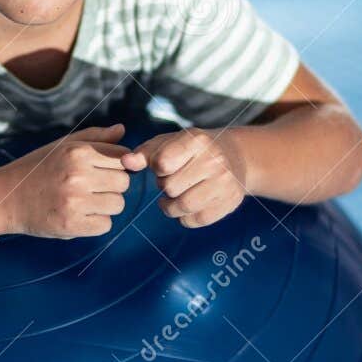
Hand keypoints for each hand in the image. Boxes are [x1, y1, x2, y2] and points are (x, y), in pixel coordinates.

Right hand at [0, 124, 132, 238]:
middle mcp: (77, 175)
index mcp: (78, 152)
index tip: (98, 171)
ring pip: (118, 204)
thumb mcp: (62, 146)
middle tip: (90, 188)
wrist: (6, 198)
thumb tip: (122, 130)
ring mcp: (74, 201)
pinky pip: (105, 225)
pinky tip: (78, 216)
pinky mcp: (71, 224)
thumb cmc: (37, 169)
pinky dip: (95, 223)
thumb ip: (95, 137)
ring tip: (82, 202)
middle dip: (112, 186)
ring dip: (105, 206)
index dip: (115, 165)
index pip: (123, 157)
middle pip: (124, 182)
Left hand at [121, 127, 248, 227]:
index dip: (157, 167)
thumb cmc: (192, 150)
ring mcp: (225, 184)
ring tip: (174, 195)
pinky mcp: (229, 203)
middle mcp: (215, 161)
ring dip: (171, 205)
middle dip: (165, 186)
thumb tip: (126, 162)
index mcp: (198, 141)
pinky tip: (189, 203)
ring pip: (181, 207)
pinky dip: (185, 217)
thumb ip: (144, 153)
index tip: (164, 165)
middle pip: (170, 187)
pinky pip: (194, 221)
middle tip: (173, 179)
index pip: (163, 163)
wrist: (235, 157)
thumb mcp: (169, 143)